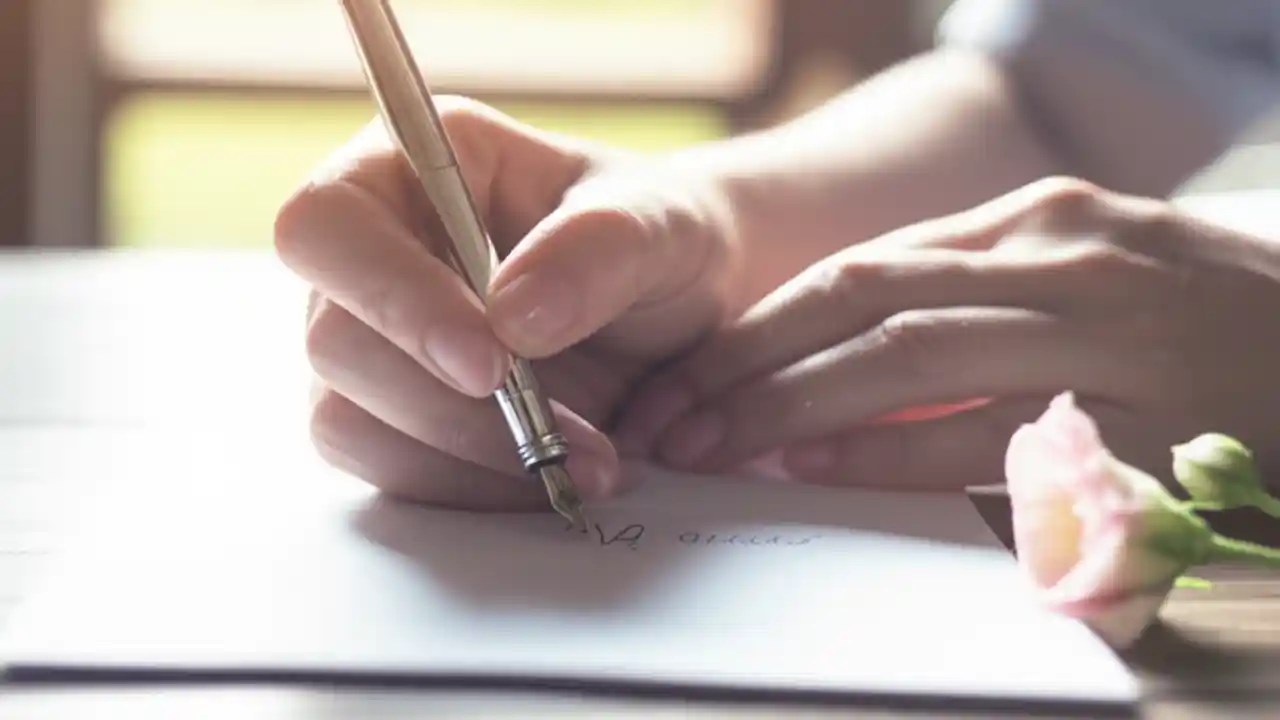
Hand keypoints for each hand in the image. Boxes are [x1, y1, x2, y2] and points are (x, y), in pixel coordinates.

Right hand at [274, 98, 740, 509]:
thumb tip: (512, 319)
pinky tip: (550, 477)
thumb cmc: (660, 240)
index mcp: (416, 166)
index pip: (331, 224)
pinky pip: (388, 470)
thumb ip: (597, 251)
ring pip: (347, 419)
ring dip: (467, 458)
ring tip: (588, 464)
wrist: (683, 310)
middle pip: (334, 339)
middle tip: (572, 437)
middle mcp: (374, 251)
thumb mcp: (662, 226)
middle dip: (450, 405)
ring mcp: (373, 339)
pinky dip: (469, 488)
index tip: (487, 364)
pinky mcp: (390, 416)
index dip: (391, 297)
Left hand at [616, 177, 1279, 488]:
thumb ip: (977, 309)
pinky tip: (814, 460)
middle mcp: (1061, 259)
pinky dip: (888, 446)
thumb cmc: (1203, 325)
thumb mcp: (1086, 283)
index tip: (689, 372)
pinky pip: (988, 428)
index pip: (864, 267)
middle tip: (667, 414)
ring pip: (908, 352)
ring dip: (789, 398)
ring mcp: (1105, 329)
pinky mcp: (1146, 415)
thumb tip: (845, 370)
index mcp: (1037, 225)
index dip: (762, 324)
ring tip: (707, 441)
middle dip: (748, 358)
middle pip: (862, 298)